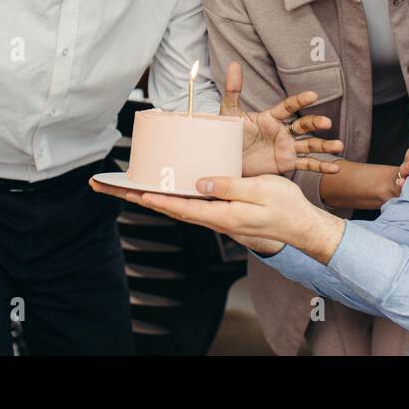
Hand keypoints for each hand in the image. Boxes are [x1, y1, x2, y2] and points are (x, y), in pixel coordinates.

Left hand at [89, 172, 343, 262]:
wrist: (301, 226)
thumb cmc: (285, 208)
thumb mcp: (261, 190)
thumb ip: (230, 187)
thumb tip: (200, 182)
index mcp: (221, 214)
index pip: (180, 206)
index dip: (154, 198)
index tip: (130, 190)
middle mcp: (212, 218)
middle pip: (168, 207)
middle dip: (137, 197)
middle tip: (107, 187)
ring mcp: (215, 216)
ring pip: (176, 205)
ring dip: (149, 195)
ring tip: (124, 185)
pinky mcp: (220, 210)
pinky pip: (189, 203)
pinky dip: (169, 195)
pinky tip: (162, 187)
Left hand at [220, 62, 343, 176]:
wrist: (227, 160)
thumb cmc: (229, 135)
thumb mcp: (230, 113)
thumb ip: (233, 90)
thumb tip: (234, 64)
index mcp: (271, 118)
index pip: (288, 106)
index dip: (300, 100)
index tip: (313, 95)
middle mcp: (282, 131)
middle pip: (303, 125)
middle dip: (316, 123)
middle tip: (327, 123)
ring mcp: (286, 147)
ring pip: (310, 145)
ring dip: (325, 145)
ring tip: (339, 146)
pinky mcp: (287, 163)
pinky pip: (307, 164)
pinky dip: (321, 166)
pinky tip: (335, 168)